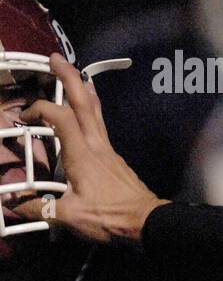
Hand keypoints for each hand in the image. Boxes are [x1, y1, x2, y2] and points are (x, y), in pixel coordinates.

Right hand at [12, 54, 166, 244]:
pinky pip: (101, 126)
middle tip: (56, 58)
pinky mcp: (115, 158)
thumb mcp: (69, 216)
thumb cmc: (110, 217)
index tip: (23, 116)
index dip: (40, 108)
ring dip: (84, 90)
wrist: (148, 222)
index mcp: (82, 155)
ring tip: (77, 75)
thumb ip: (39, 208)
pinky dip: (91, 111)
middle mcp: (97, 146)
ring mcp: (109, 150)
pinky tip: (88, 113)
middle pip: (84, 103)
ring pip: (96, 112)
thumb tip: (14, 204)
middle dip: (69, 77)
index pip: (60, 117)